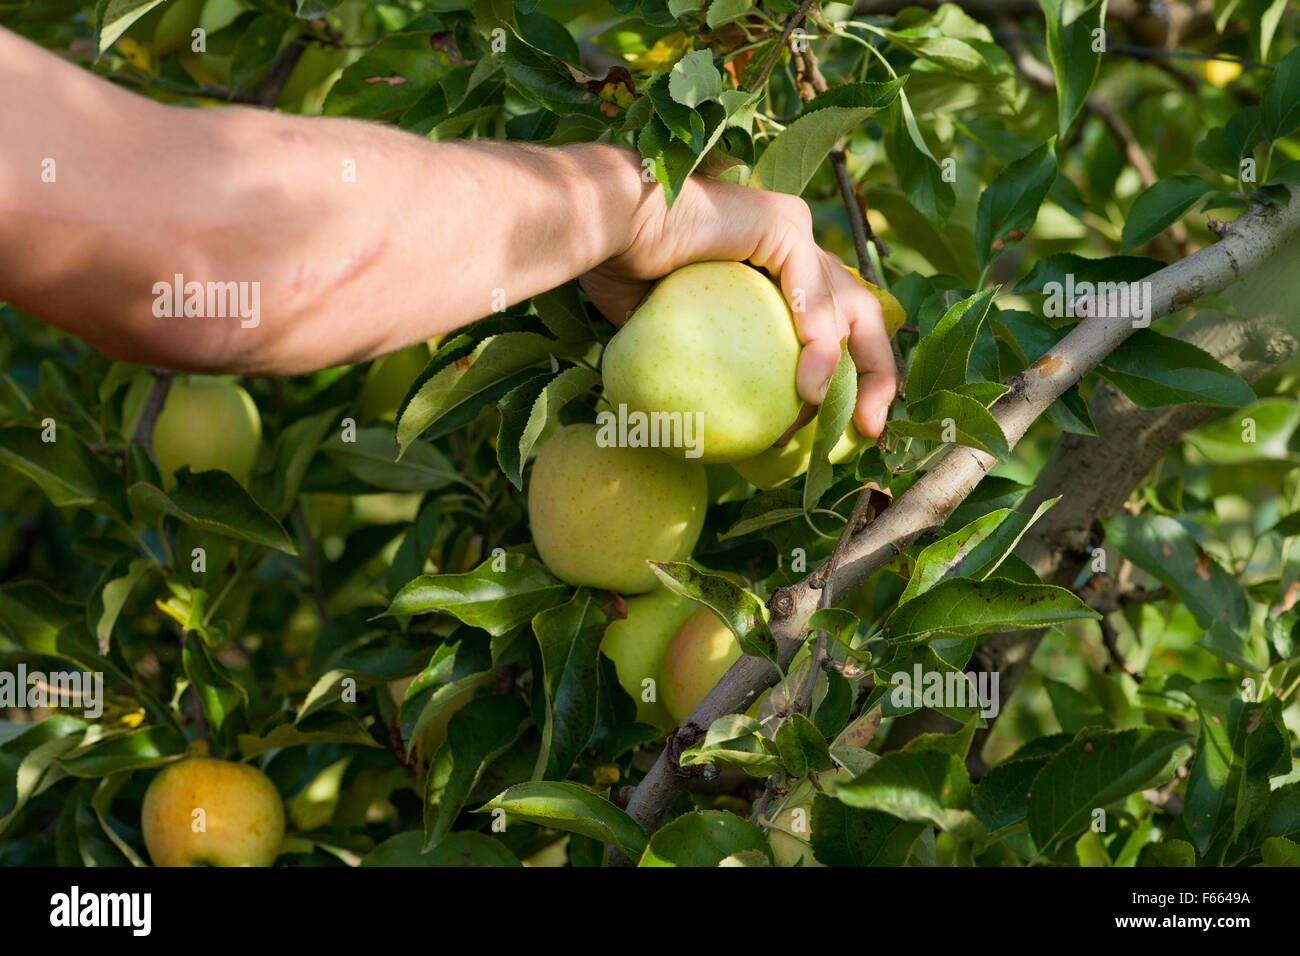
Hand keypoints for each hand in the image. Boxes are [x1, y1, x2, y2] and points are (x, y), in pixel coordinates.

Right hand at [580, 172, 896, 438]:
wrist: (600, 227)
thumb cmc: (624, 276)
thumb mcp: (681, 336)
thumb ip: (716, 367)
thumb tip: (725, 429)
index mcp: (777, 272)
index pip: (837, 326)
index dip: (853, 378)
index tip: (852, 430)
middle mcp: (795, 247)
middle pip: (863, 315)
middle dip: (878, 376)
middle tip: (870, 428)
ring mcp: (793, 231)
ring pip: (849, 305)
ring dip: (849, 369)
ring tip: (827, 414)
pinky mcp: (782, 222)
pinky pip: (812, 289)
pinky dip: (819, 340)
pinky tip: (813, 383)